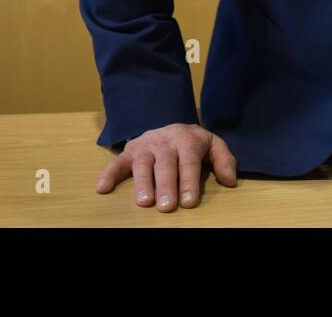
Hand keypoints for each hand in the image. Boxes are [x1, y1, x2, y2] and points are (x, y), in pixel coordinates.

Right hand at [95, 122, 237, 210]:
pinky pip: (117, 161)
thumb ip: (224, 160)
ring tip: (144, 202)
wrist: (170, 124)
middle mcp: (165, 141)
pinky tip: (102, 188)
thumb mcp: (213, 144)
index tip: (189, 201)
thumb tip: (230, 181)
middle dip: (165, 186)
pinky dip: (108, 174)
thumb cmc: (193, 142)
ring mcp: (146, 145)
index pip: (188, 162)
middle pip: (165, 165)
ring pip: (142, 164)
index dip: (189, 182)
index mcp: (187, 140)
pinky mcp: (130, 150)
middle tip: (166, 207)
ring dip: (142, 183)